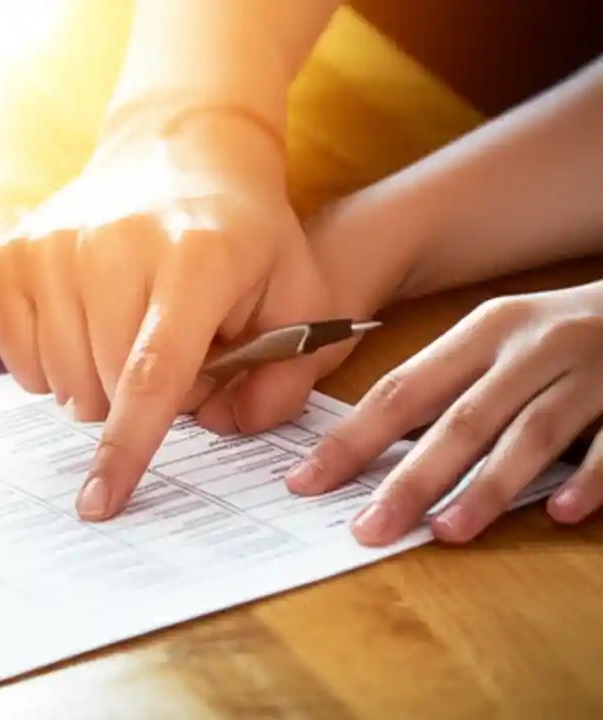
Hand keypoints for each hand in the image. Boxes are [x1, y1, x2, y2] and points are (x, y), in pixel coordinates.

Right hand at [0, 111, 332, 520]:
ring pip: (57, 380)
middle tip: (171, 358)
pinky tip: (85, 331)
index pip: (152, 373)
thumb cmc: (243, 233)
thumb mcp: (299, 292)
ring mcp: (53, 244)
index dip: (128, 448)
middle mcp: (112, 244)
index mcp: (194, 258)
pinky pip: (17, 356)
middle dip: (138, 403)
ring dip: (95, 387)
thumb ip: (288, 372)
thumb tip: (228, 427)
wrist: (178, 146)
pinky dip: (52, 367)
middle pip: (101, 387)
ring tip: (128, 337)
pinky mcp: (14, 250)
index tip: (101, 503)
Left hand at [286, 282, 602, 544]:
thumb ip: (442, 386)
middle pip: (461, 419)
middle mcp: (530, 348)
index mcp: (483, 330)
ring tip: (445, 531)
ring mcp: (588, 374)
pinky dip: (588, 480)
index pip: (403, 389)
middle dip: (410, 479)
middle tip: (369, 528)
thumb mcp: (495, 339)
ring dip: (487, 487)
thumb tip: (363, 450)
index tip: (308, 481)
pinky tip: (559, 513)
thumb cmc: (552, 334)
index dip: (352, 438)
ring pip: (531, 436)